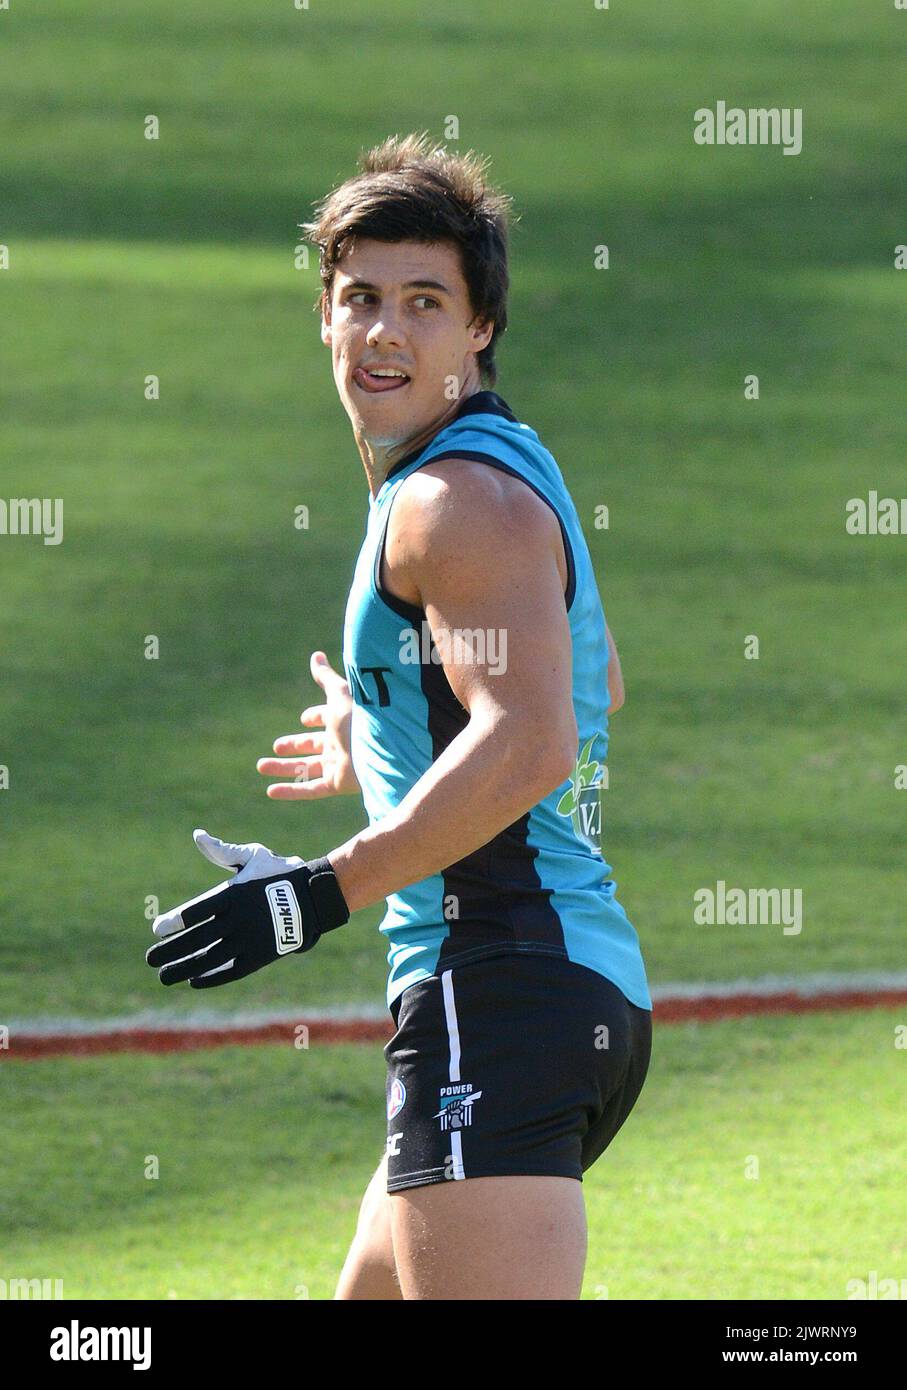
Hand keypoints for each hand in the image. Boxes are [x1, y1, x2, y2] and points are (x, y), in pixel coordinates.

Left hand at [145, 828, 348, 988]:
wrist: (315, 897)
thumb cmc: (279, 873)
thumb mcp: (253, 856)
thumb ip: (223, 851)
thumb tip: (198, 836)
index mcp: (235, 893)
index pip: (196, 911)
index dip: (174, 922)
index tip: (158, 929)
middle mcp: (240, 918)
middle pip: (197, 938)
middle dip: (170, 950)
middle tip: (150, 959)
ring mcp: (251, 939)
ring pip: (210, 958)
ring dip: (184, 968)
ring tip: (163, 976)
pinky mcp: (262, 956)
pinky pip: (231, 971)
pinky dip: (212, 977)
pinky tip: (193, 981)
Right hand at [257, 651, 360, 798]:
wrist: (381, 749)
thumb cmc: (361, 718)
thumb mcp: (340, 694)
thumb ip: (325, 677)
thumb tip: (316, 655)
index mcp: (341, 721)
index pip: (326, 719)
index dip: (315, 717)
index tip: (305, 718)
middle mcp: (339, 744)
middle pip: (312, 746)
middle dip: (294, 745)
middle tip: (276, 746)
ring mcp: (338, 765)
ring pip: (306, 768)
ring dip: (282, 768)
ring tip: (260, 766)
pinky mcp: (338, 784)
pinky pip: (310, 789)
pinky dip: (290, 791)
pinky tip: (270, 791)